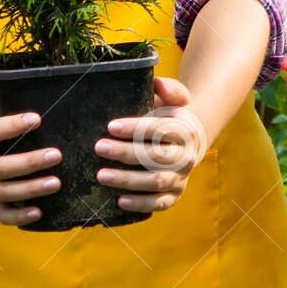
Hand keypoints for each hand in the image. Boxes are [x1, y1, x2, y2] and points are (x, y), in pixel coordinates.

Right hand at [0, 75, 61, 226]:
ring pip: (4, 193)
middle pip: (0, 168)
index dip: (13, 126)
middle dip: (29, 163)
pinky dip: (18, 217)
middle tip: (56, 155)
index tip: (37, 118)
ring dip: (31, 190)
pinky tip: (40, 212)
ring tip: (56, 183)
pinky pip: (1, 214)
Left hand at [94, 76, 206, 215]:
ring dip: (128, 180)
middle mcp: (187, 156)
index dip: (136, 128)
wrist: (187, 144)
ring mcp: (181, 178)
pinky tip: (119, 201)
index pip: (161, 129)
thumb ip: (169, 88)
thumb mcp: (172, 99)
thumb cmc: (170, 119)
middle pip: (156, 156)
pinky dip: (141, 204)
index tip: (111, 126)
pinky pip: (159, 203)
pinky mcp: (174, 195)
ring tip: (101, 175)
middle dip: (126, 153)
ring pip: (156, 181)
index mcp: (185, 131)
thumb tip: (157, 83)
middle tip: (98, 147)